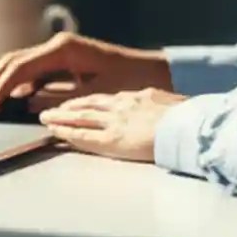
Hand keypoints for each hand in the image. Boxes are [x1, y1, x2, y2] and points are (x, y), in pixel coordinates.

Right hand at [0, 32, 172, 115]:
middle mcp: (58, 46)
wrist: (157, 73)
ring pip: (20, 63)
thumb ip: (59, 99)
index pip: (19, 67)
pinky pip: (34, 70)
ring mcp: (61, 52)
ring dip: (1, 81)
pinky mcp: (66, 61)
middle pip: (13, 61)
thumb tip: (26, 103)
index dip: (0, 88)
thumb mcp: (95, 95)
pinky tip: (10, 98)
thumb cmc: (133, 82)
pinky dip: (18, 82)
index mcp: (63, 49)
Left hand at [39, 89, 188, 161]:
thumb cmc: (191, 118)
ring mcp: (115, 121)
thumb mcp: (179, 105)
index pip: (110, 99)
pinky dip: (67, 134)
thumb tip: (175, 107)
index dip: (93, 102)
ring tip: (45, 118)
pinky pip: (84, 136)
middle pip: (90, 104)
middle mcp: (123, 105)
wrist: (189, 126)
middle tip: (54, 109)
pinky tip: (55, 133)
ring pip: (81, 117)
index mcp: (141, 97)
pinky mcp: (112, 139)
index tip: (82, 104)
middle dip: (70, 107)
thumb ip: (168, 106)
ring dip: (61, 118)